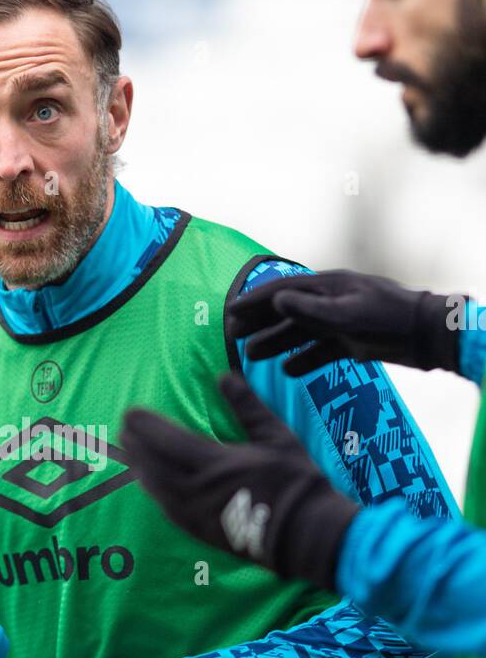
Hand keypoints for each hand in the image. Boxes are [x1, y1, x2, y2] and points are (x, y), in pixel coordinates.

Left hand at [119, 372, 359, 590]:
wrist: (308, 534)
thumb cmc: (297, 481)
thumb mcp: (277, 436)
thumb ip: (247, 406)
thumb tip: (224, 376)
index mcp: (217, 463)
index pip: (169, 441)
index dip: (147, 427)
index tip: (131, 412)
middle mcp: (200, 490)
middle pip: (156, 465)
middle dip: (136, 445)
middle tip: (123, 429)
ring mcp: (198, 514)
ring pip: (158, 489)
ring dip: (140, 469)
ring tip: (131, 453)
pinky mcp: (202, 532)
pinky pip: (168, 511)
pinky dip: (154, 494)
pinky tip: (149, 485)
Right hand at [228, 268, 464, 375]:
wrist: (426, 335)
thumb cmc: (389, 318)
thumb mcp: (347, 313)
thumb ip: (311, 308)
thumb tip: (276, 299)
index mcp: (328, 286)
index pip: (283, 290)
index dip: (254, 300)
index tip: (231, 310)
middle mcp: (331, 301)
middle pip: (287, 311)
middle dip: (259, 322)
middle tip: (231, 335)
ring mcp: (341, 322)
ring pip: (301, 332)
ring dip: (275, 343)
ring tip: (251, 355)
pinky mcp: (352, 342)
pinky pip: (320, 351)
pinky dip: (303, 360)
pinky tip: (287, 370)